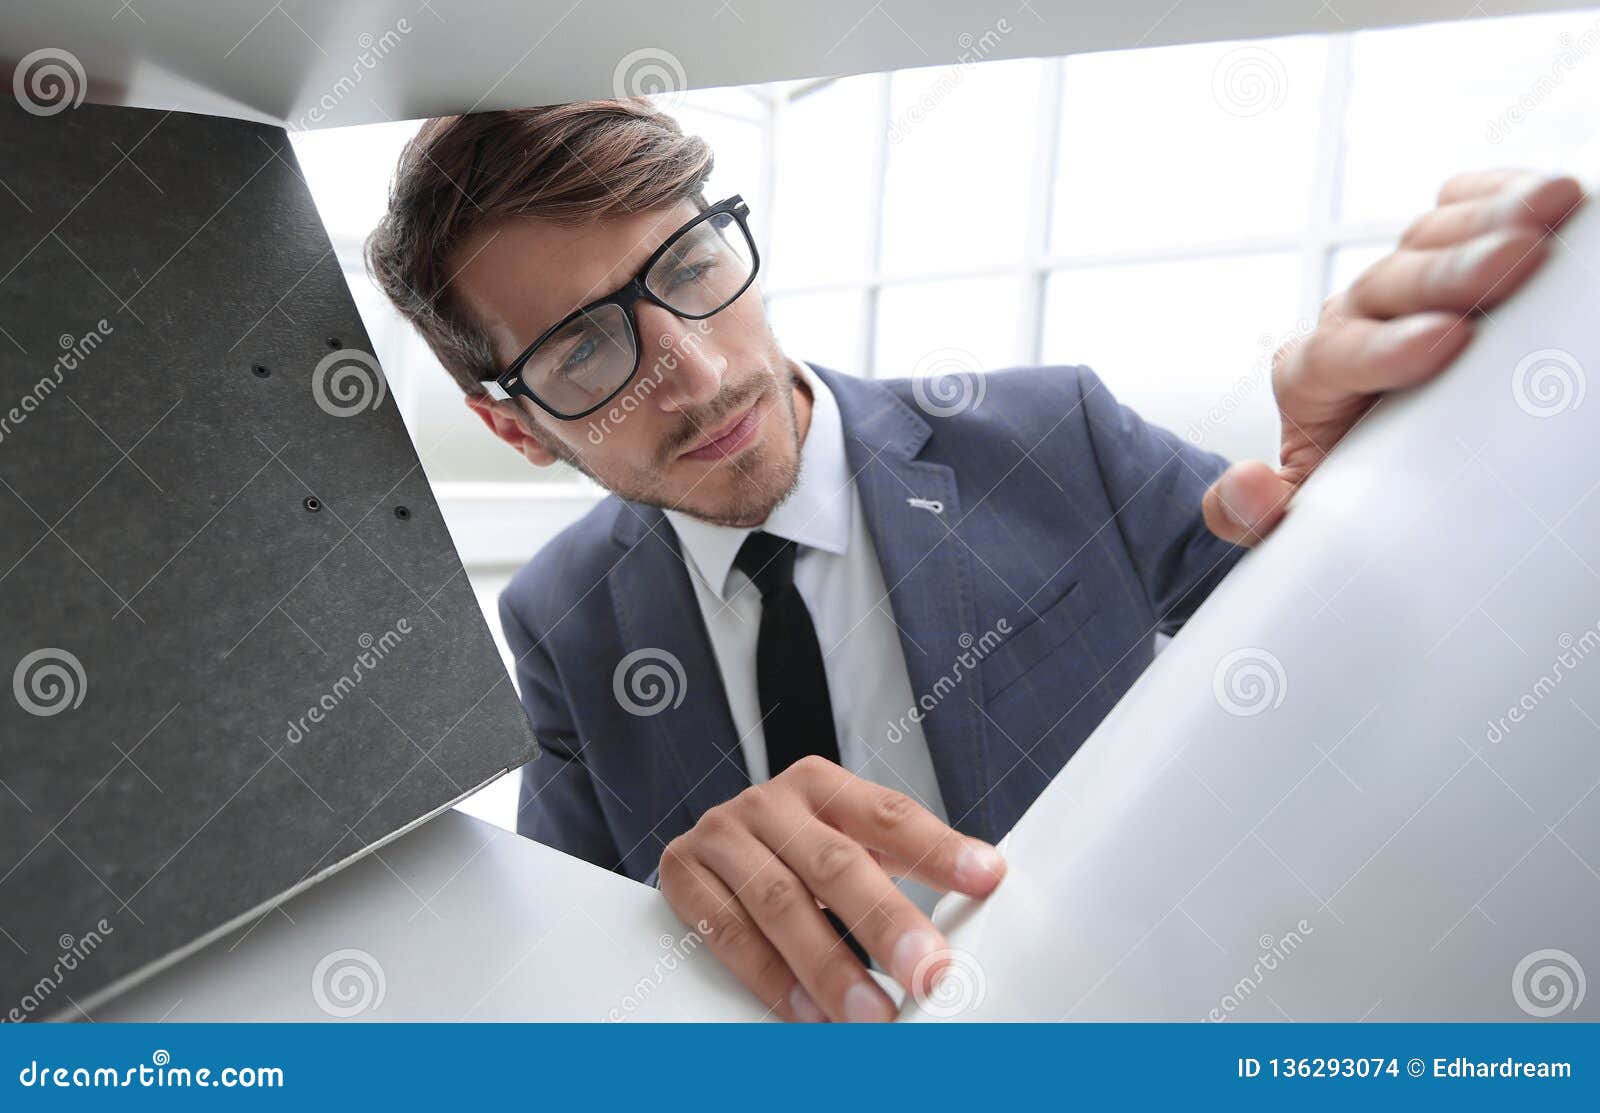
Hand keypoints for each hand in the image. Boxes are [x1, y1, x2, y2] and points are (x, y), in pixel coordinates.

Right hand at [658, 755, 1005, 1021]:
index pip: (888, 814)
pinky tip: (808, 1014)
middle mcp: (769, 803)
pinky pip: (729, 933)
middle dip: (886, 923)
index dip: (938, 847)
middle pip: (835, 864)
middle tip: (929, 973)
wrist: (708, 847)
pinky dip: (771, 979)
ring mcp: (722, 836)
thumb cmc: (794, 852)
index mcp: (821, 784)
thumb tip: (986, 892)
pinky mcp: (683, 874)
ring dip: (830, 968)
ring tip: (873, 1014)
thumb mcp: (847, 843)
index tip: (986, 879)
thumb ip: (904, 863)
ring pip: (780, 903)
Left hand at [1203, 169, 1585, 544]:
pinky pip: (1464, 207)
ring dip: (1493, 218)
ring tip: (1551, 208)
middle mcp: (1354, 315)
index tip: (1446, 341)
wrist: (1393, 454)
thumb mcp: (1306, 509)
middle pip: (1392, 282)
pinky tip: (1546, 193)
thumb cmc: (1356, 479)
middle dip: (1453, 271)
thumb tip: (1248, 485)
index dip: (1385, 347)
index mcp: (1311, 374)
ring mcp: (1402, 278)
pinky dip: (1503, 194)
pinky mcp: (1445, 250)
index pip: (1335, 354)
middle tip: (1515, 260)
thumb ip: (1256, 513)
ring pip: (1431, 236)